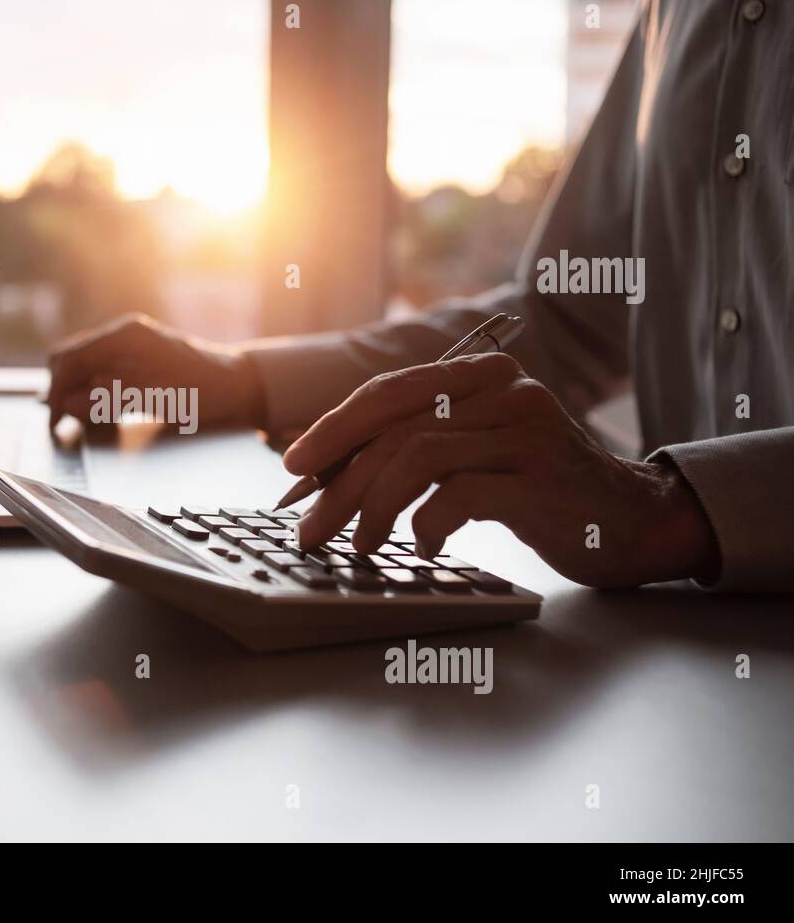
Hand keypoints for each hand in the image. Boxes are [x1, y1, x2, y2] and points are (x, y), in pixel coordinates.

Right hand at [46, 313, 264, 431]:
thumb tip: (69, 405)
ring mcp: (127, 345)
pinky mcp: (134, 359)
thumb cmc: (204, 390)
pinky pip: (99, 372)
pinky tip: (99, 413)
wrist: (240, 386)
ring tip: (80, 423)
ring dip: (75, 393)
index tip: (55, 423)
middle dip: (61, 391)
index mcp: (124, 337)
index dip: (56, 393)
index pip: (69, 360)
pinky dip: (91, 393)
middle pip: (69, 359)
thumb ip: (108, 399)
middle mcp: (122, 335)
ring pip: (81, 367)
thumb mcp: (154, 399)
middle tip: (63, 426)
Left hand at [283, 353, 719, 587]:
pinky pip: (458, 495)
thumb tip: (325, 473)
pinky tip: (422, 546)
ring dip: (373, 508)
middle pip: (394, 428)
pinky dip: (426, 524)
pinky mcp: (540, 479)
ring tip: (360, 545)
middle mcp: (503, 392)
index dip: (333, 427)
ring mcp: (525, 432)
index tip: (292, 464)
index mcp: (480, 376)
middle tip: (310, 527)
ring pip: (417, 457)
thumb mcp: (473, 453)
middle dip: (339, 482)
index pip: (387, 392)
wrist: (630, 520)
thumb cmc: (536, 490)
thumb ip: (417, 445)